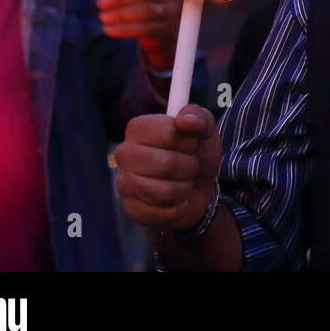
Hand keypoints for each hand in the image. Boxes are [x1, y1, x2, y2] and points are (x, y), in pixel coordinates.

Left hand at [97, 0, 182, 70]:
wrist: (171, 30)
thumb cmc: (154, 2)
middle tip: (100, 2)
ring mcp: (175, 14)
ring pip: (146, 11)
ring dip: (120, 14)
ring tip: (103, 16)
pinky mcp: (169, 32)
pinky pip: (146, 30)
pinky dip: (124, 29)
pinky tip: (109, 29)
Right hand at [114, 106, 221, 230]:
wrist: (199, 187)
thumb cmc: (196, 153)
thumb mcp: (205, 131)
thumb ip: (198, 118)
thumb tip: (184, 120)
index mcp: (138, 128)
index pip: (166, 132)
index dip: (187, 141)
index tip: (191, 144)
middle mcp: (125, 153)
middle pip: (164, 163)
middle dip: (188, 166)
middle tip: (191, 165)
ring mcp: (124, 182)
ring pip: (162, 190)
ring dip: (184, 188)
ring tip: (185, 182)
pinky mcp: (130, 208)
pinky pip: (159, 212)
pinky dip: (177, 207)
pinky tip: (177, 200)